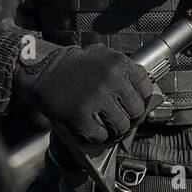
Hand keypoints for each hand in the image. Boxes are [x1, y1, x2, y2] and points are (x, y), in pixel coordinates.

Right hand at [12, 44, 155, 143]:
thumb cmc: (77, 64)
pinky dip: (99, 136)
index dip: (141, 97)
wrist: (45, 69)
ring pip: (122, 125)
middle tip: (122, 117)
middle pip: (136, 109)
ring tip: (109, 126)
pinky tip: (94, 129)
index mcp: (118, 64)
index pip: (146, 87)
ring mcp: (95, 99)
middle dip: (131, 116)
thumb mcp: (103, 55)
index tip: (134, 101)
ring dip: (117, 129)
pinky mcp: (81, 115)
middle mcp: (110, 80)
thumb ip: (124, 69)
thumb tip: (143, 90)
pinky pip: (101, 135)